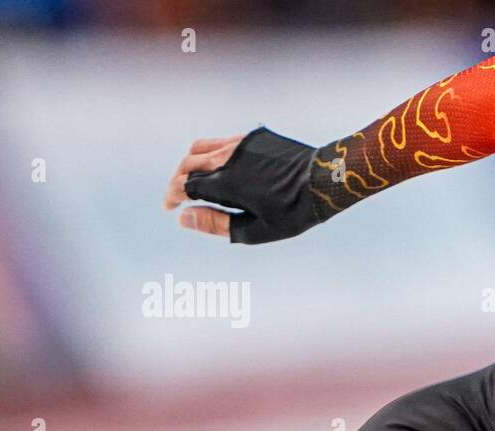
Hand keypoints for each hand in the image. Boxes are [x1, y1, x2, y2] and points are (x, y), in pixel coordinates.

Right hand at [163, 127, 321, 243]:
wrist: (324, 180)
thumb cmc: (294, 212)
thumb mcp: (256, 229)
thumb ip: (217, 224)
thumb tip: (183, 218)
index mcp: (225, 183)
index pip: (184, 186)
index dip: (173, 197)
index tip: (170, 207)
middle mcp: (227, 158)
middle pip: (187, 165)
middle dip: (177, 181)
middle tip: (178, 197)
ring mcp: (240, 144)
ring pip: (201, 148)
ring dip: (190, 163)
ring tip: (192, 179)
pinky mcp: (253, 137)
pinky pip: (221, 141)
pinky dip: (210, 153)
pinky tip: (218, 166)